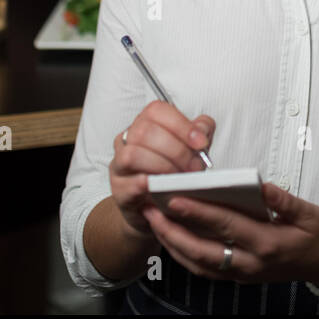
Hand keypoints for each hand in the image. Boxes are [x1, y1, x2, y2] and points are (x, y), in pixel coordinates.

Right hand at [109, 101, 215, 239]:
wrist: (159, 207)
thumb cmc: (175, 171)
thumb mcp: (193, 149)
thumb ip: (201, 133)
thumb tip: (201, 130)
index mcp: (146, 123)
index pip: (156, 111)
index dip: (181, 125)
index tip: (201, 143)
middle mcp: (127, 139)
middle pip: (144, 132)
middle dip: (175, 150)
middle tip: (194, 167)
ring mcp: (119, 164)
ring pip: (132, 155)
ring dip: (161, 167)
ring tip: (179, 179)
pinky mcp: (118, 190)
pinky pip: (127, 184)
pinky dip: (146, 186)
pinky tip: (161, 189)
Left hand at [141, 182, 318, 287]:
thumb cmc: (318, 234)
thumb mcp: (309, 212)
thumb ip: (283, 200)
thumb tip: (260, 185)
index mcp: (268, 242)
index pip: (226, 225)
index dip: (198, 212)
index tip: (175, 198)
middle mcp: (251, 263)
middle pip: (203, 249)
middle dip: (173, 230)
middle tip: (150, 210)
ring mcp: (243, 274)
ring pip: (198, 263)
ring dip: (172, 244)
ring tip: (154, 221)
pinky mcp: (239, 278)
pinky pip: (205, 270)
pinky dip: (184, 256)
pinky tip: (171, 239)